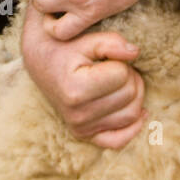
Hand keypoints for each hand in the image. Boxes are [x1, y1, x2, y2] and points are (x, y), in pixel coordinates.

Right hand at [22, 5, 145, 148]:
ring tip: (119, 80)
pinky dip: (133, 127)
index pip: (123, 75)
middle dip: (130, 75)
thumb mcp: (85, 38)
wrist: (39, 62)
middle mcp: (77, 114)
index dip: (121, 61)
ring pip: (131, 115)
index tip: (109, 55)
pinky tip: (140, 111)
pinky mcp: (84, 134)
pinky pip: (118, 141)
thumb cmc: (64, 47)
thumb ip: (111, 42)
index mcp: (75, 90)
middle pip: (130, 95)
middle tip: (116, 65)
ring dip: (134, 94)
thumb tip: (135, 53)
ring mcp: (80, 127)